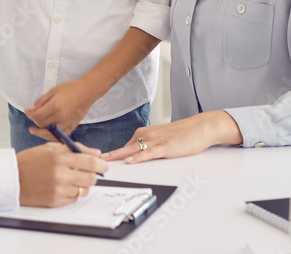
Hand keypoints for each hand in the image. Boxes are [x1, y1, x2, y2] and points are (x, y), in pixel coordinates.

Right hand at [16, 142, 107, 206]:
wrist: (11, 178)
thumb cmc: (29, 161)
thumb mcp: (50, 148)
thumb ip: (75, 148)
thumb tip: (96, 153)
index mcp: (59, 158)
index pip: (90, 162)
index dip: (101, 164)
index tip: (104, 165)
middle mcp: (60, 174)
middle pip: (91, 178)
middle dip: (92, 175)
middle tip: (85, 172)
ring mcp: (58, 190)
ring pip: (83, 190)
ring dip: (82, 185)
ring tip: (70, 179)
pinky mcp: (55, 201)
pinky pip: (73, 199)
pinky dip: (72, 193)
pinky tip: (62, 186)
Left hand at [25, 77, 99, 137]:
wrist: (87, 91)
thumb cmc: (71, 88)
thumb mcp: (53, 90)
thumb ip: (41, 101)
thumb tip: (31, 110)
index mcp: (55, 106)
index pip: (37, 116)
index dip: (29, 114)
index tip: (27, 111)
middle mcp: (61, 116)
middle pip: (42, 125)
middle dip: (35, 121)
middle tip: (32, 116)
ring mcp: (67, 123)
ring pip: (50, 134)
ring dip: (41, 132)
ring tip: (35, 130)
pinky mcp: (72, 126)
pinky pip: (60, 136)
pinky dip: (53, 136)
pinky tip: (48, 133)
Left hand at [102, 111, 243, 162]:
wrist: (200, 127)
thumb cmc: (182, 134)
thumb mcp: (160, 139)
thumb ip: (146, 146)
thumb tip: (133, 155)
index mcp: (144, 133)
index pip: (123, 145)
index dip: (109, 153)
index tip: (95, 158)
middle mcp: (146, 135)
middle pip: (122, 147)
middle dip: (107, 155)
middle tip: (91, 160)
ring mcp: (156, 141)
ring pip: (132, 149)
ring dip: (117, 156)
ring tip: (103, 163)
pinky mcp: (166, 147)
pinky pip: (148, 153)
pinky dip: (138, 157)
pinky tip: (129, 161)